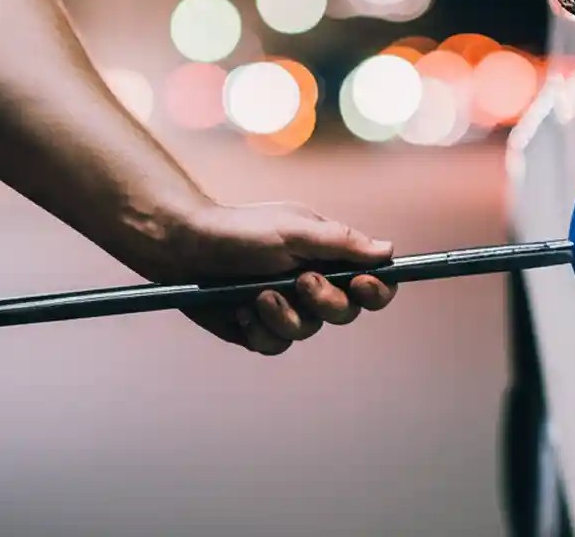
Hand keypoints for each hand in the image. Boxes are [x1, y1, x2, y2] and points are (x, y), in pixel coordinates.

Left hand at [171, 202, 396, 355]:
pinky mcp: (259, 329)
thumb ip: (342, 242)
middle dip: (325, 301)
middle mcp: (312, 285)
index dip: (376, 289)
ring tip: (258, 293)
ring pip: (308, 332)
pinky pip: (275, 345)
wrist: (186, 248)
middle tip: (301, 281)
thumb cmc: (241, 230)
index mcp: (327, 257)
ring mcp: (286, 309)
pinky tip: (240, 309)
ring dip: (285, 315)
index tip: (363, 285)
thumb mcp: (295, 230)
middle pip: (346, 312)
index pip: (371, 281)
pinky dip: (259, 329)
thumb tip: (388, 251)